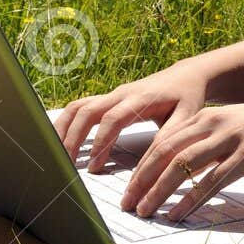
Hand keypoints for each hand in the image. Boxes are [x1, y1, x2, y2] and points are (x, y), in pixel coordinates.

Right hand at [52, 58, 214, 172]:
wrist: (186, 76)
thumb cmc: (187, 99)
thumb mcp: (187, 118)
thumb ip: (170, 137)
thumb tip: (153, 163)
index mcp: (140, 98)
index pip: (112, 119)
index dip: (101, 143)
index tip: (93, 167)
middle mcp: (121, 93)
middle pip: (86, 111)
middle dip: (73, 137)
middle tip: (65, 164)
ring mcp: (111, 94)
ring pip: (78, 106)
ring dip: (63, 128)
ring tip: (55, 154)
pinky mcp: (108, 98)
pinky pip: (80, 106)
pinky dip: (66, 122)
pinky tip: (59, 140)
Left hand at [119, 100, 243, 221]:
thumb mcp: (236, 129)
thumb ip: (209, 142)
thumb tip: (182, 167)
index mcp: (207, 118)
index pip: (163, 141)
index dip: (141, 166)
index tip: (128, 187)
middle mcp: (214, 124)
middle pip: (165, 152)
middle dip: (142, 180)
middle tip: (127, 203)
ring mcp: (231, 139)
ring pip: (182, 166)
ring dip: (159, 191)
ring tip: (145, 210)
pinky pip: (211, 181)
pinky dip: (190, 200)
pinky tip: (178, 213)